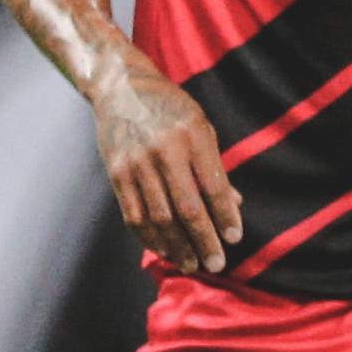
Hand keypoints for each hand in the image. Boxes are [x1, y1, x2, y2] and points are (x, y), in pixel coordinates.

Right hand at [93, 70, 242, 273]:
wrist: (120, 87)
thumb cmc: (170, 107)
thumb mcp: (200, 126)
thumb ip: (215, 166)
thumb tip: (234, 204)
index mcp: (192, 136)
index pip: (213, 187)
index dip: (225, 216)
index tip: (235, 238)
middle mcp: (164, 151)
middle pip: (187, 209)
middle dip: (204, 241)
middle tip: (217, 263)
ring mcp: (136, 164)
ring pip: (159, 218)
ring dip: (177, 246)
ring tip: (191, 264)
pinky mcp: (116, 173)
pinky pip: (134, 215)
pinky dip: (149, 238)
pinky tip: (163, 250)